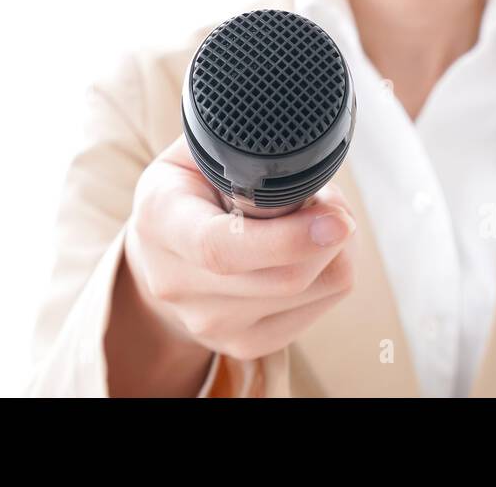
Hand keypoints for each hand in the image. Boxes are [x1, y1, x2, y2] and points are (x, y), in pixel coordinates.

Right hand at [122, 131, 357, 362]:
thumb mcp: (196, 153)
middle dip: (328, 232)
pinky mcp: (246, 344)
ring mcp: (212, 323)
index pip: (222, 247)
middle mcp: (179, 283)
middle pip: (284, 276)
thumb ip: (239, 150)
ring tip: (317, 217)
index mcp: (162, 222)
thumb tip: (302, 158)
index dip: (286, 238)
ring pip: (313, 290)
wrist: (159, 256)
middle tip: (329, 198)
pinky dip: (331, 270)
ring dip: (336, 249)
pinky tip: (312, 247)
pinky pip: (320, 307)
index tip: (336, 219)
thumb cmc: (186, 190)